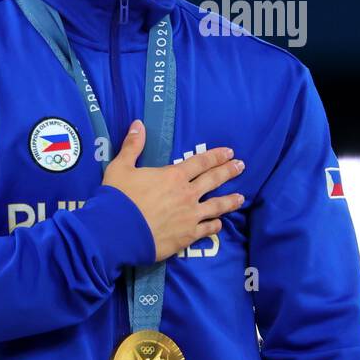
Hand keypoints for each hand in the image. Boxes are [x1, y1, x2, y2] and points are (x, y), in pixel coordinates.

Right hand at [102, 119, 245, 261]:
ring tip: (241, 198)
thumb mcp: (121, 167)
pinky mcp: (188, 236)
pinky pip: (207, 230)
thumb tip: (139, 123)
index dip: (216, 156)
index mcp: (174, 176)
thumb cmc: (118, 198)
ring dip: (230, 201)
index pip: (201, 162)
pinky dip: (215, 226)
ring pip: (217, 206)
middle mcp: (187, 194)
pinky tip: (220, 225)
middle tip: (242, 166)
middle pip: (214, 180)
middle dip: (229, 172)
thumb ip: (133, 146)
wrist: (117, 232)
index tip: (229, 152)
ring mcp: (190, 216)